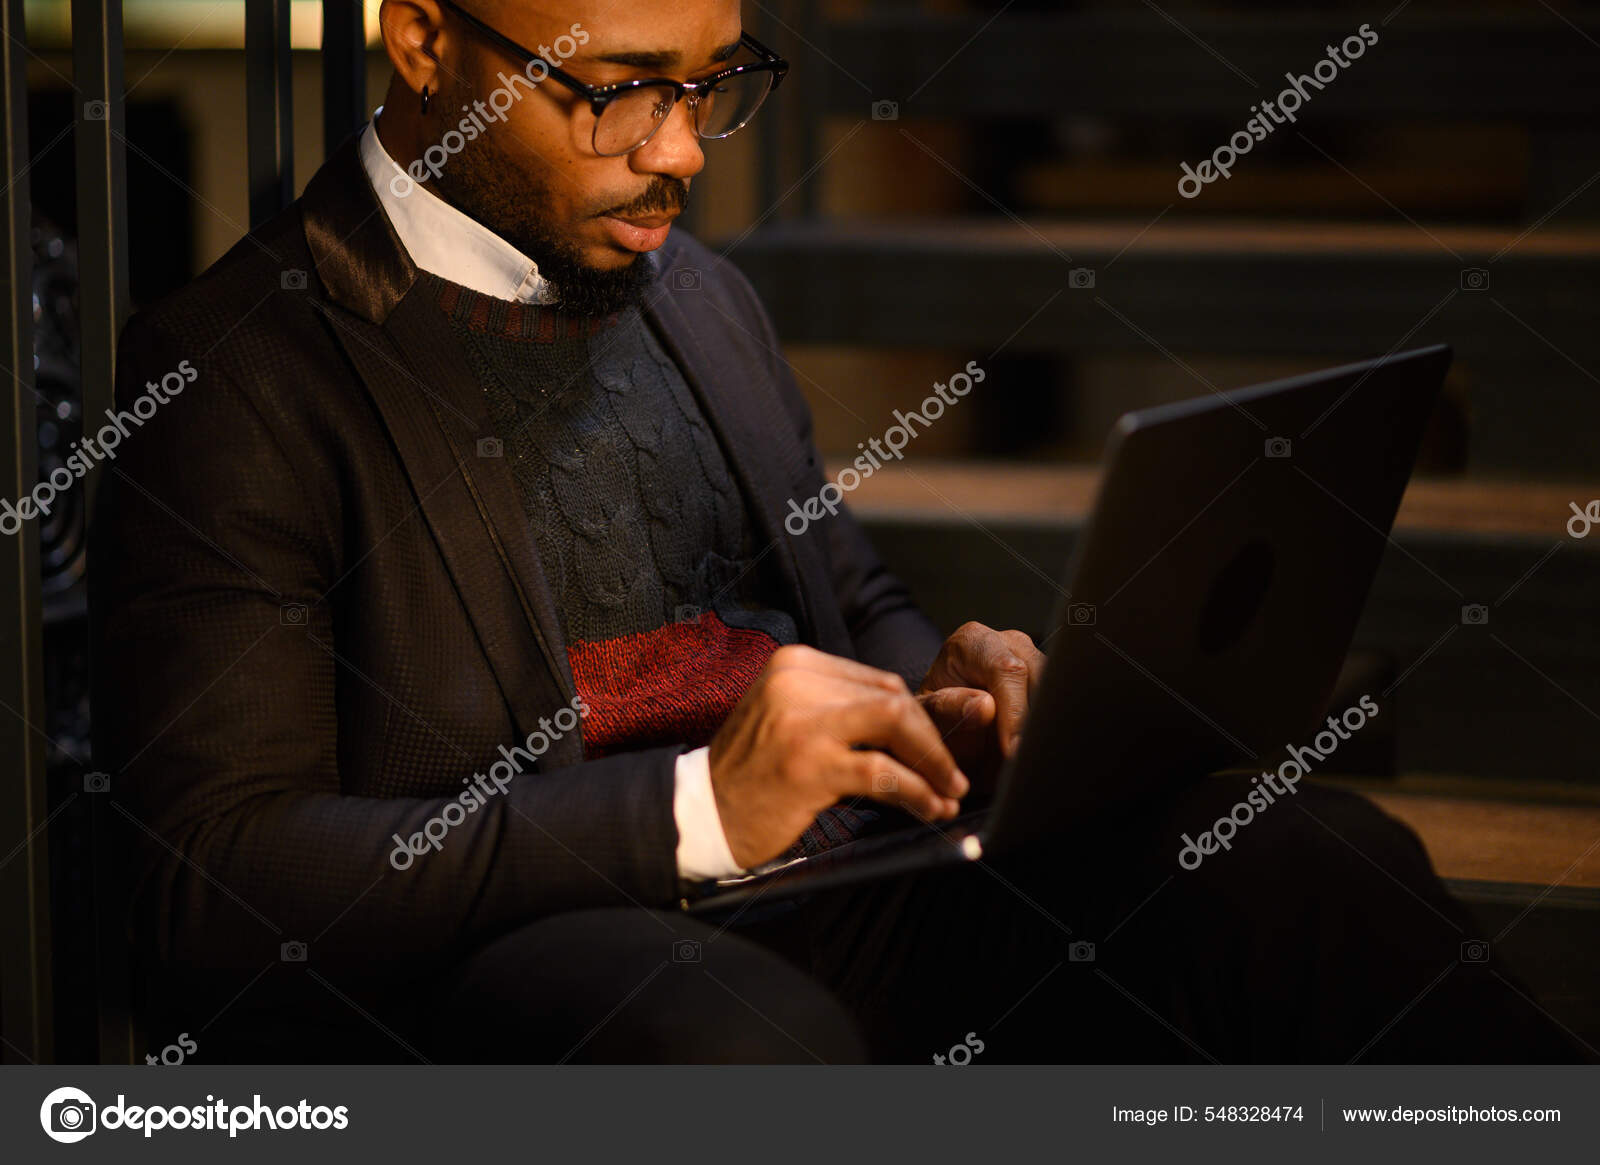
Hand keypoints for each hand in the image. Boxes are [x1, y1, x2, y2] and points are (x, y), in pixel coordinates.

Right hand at [708, 645, 969, 869]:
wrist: (703, 812)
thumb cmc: (755, 771)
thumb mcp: (793, 720)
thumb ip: (844, 710)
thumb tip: (921, 720)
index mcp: (796, 663)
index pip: (879, 680)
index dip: (918, 716)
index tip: (938, 746)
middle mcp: (798, 682)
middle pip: (894, 699)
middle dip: (933, 740)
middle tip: (953, 773)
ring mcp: (802, 722)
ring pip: (896, 725)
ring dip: (933, 764)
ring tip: (949, 792)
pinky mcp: (808, 765)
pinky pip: (882, 773)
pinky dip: (916, 792)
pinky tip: (928, 808)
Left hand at [916, 621, 1046, 787]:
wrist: (948, 733)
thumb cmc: (936, 720)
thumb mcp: (928, 718)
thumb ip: (948, 708)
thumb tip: (985, 706)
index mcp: (974, 642)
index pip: (1006, 669)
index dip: (1014, 712)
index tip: (1013, 749)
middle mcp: (1009, 643)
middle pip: (1042, 678)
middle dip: (1037, 722)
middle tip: (1027, 760)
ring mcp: (1035, 660)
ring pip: (1061, 692)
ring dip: (1049, 727)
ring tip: (1034, 760)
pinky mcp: (1053, 682)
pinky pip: (1066, 705)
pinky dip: (1057, 729)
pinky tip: (1044, 751)